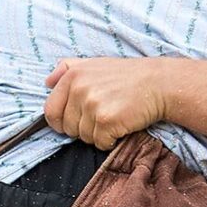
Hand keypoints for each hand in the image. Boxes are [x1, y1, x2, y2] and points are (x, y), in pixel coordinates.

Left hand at [45, 57, 172, 147]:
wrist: (160, 83)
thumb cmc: (128, 76)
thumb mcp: (95, 63)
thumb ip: (68, 68)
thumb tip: (47, 82)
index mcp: (72, 75)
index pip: (50, 110)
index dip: (62, 121)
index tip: (77, 120)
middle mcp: (79, 88)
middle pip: (67, 127)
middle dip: (83, 128)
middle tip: (102, 116)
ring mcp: (92, 105)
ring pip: (83, 137)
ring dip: (98, 134)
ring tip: (115, 117)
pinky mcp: (106, 120)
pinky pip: (100, 143)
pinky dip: (111, 140)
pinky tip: (122, 125)